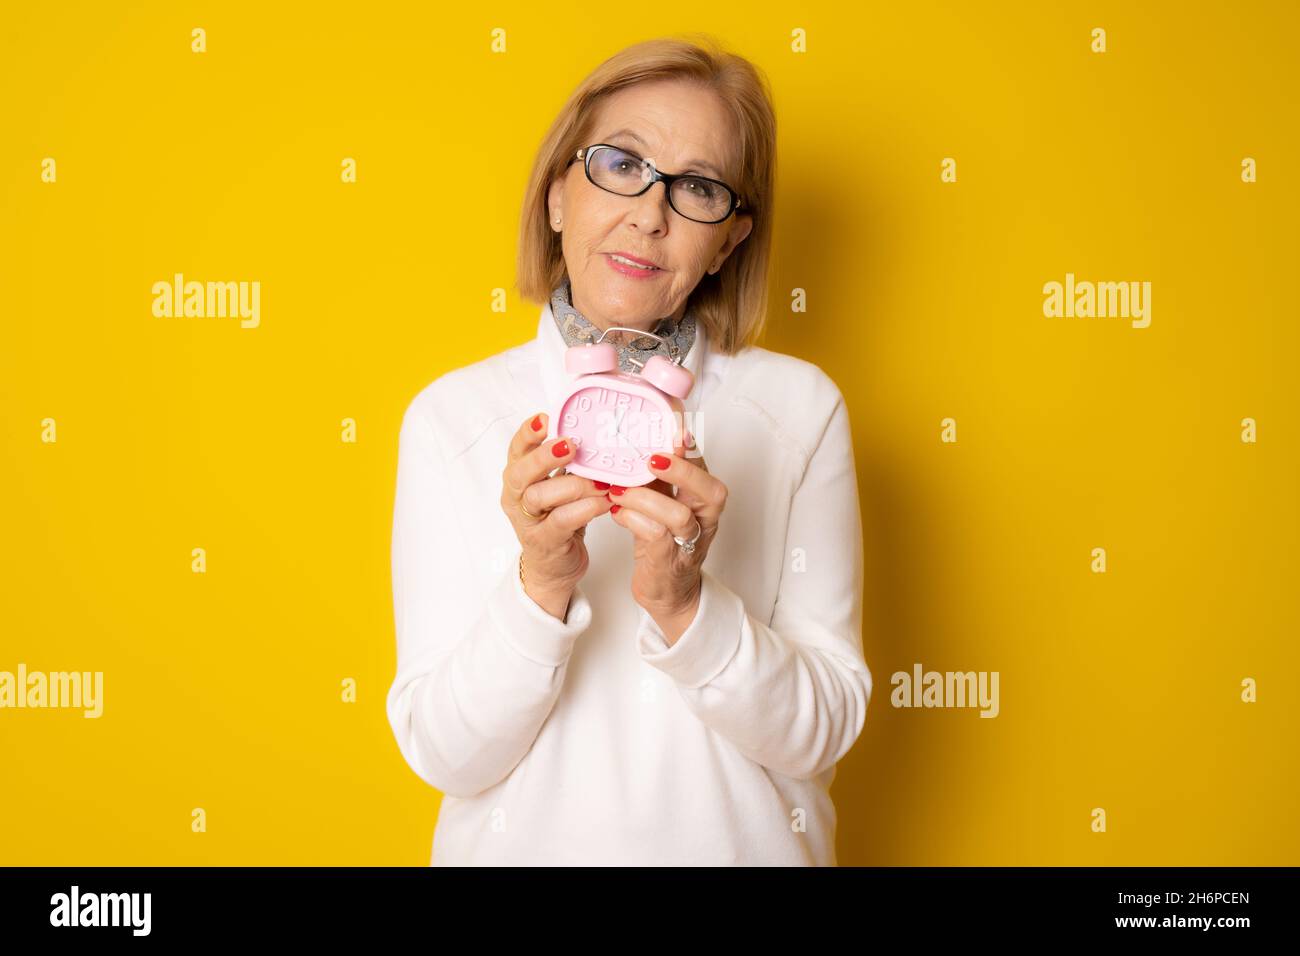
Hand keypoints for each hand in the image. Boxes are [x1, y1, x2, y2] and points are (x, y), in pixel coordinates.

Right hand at [501, 413, 611, 616]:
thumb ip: (569, 463)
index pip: (516, 449)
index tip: (545, 418)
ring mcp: (527, 521)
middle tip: (570, 445)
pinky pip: (561, 521)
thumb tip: (597, 431)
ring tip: (601, 480)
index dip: (527, 433)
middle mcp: (516, 497)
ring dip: (573, 485)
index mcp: (519, 477)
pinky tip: (604, 502)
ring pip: (538, 496)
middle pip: (519, 472)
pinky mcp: (544, 541)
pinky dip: (584, 509)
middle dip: (544, 456)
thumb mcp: (560, 486)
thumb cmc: (560, 519)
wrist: (554, 568)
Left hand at [607, 429, 724, 638]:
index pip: (703, 466)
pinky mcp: (669, 561)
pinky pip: (656, 537)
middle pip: (709, 490)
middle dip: (681, 470)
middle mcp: (704, 518)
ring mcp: (689, 541)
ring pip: (679, 515)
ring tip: (616, 490)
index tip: (672, 426)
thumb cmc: (662, 540)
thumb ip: (654, 475)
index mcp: (702, 497)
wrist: (666, 590)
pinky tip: (616, 513)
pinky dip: (633, 520)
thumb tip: (632, 438)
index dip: (689, 445)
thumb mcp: (660, 500)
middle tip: (651, 458)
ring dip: (644, 498)